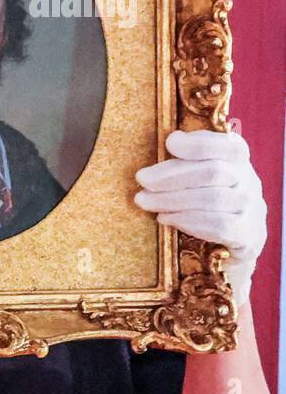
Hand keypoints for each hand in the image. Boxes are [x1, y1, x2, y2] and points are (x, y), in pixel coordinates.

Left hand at [134, 129, 266, 307]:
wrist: (231, 250)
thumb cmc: (206, 207)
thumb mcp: (198, 182)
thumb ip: (183, 168)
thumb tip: (150, 168)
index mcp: (238, 162)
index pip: (228, 145)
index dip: (199, 143)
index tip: (170, 142)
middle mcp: (250, 182)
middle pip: (213, 172)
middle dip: (171, 175)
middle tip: (141, 180)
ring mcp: (252, 210)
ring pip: (213, 199)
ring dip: (172, 199)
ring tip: (144, 201)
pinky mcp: (248, 236)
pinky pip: (219, 226)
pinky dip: (187, 220)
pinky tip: (164, 219)